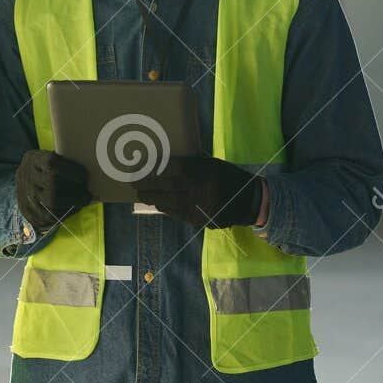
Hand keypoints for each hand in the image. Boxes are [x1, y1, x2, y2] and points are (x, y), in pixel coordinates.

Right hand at [16, 149, 91, 231]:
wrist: (19, 186)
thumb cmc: (42, 169)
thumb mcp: (45, 158)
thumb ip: (61, 159)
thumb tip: (90, 164)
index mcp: (33, 160)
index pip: (52, 163)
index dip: (71, 170)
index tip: (84, 176)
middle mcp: (27, 177)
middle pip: (52, 183)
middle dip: (75, 188)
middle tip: (88, 192)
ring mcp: (27, 195)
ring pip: (51, 201)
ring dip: (73, 201)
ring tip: (84, 199)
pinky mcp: (30, 211)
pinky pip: (50, 214)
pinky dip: (67, 211)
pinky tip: (75, 207)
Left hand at [135, 155, 262, 228]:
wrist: (248, 202)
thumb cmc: (228, 177)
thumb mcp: (213, 164)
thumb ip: (192, 165)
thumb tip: (165, 163)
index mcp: (205, 171)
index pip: (175, 168)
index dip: (157, 168)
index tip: (143, 166)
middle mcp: (200, 189)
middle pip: (167, 186)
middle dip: (148, 184)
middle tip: (134, 182)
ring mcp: (198, 206)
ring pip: (169, 202)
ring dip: (153, 198)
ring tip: (141, 193)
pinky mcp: (198, 219)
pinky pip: (176, 213)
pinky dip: (165, 208)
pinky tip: (157, 203)